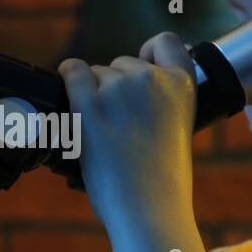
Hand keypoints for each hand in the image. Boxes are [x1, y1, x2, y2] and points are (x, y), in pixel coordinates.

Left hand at [57, 31, 198, 231]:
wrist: (149, 210)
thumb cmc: (161, 180)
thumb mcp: (178, 129)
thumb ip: (162, 101)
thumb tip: (132, 80)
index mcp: (183, 85)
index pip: (165, 42)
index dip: (149, 52)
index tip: (142, 68)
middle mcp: (152, 79)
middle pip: (121, 63)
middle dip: (115, 86)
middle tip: (118, 126)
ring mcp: (120, 88)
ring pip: (96, 73)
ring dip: (93, 94)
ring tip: (103, 133)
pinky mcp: (89, 103)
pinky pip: (72, 72)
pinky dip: (69, 82)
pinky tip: (71, 102)